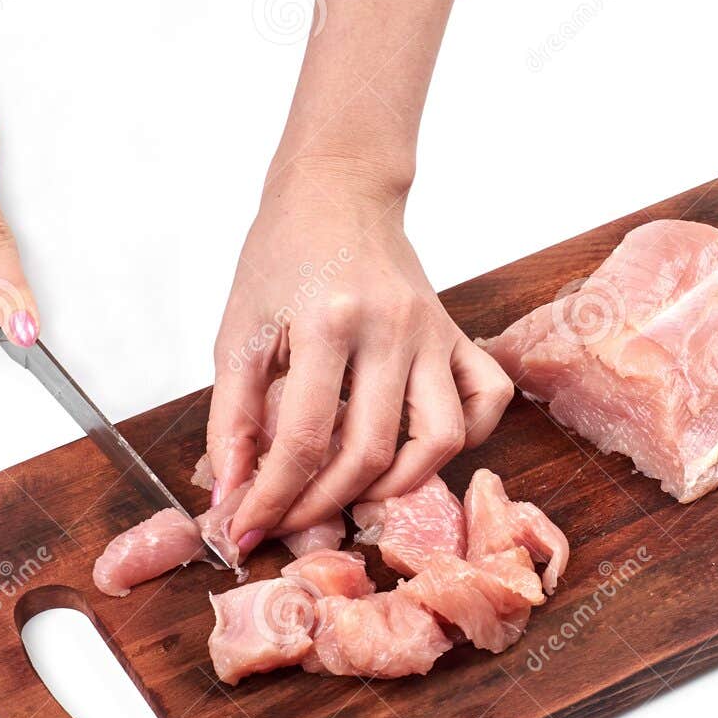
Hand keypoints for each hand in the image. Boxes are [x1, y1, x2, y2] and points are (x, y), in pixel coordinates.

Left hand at [208, 161, 512, 546]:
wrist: (336, 189)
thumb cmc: (282, 255)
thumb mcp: (240, 331)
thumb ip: (233, 416)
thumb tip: (231, 492)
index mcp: (329, 321)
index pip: (306, 437)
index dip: (274, 495)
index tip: (249, 528)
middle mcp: (391, 328)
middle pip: (372, 450)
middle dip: (325, 503)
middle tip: (290, 523)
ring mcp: (433, 332)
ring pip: (441, 438)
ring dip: (399, 485)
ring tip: (356, 496)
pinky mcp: (457, 333)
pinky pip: (486, 399)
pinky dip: (466, 437)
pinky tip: (421, 450)